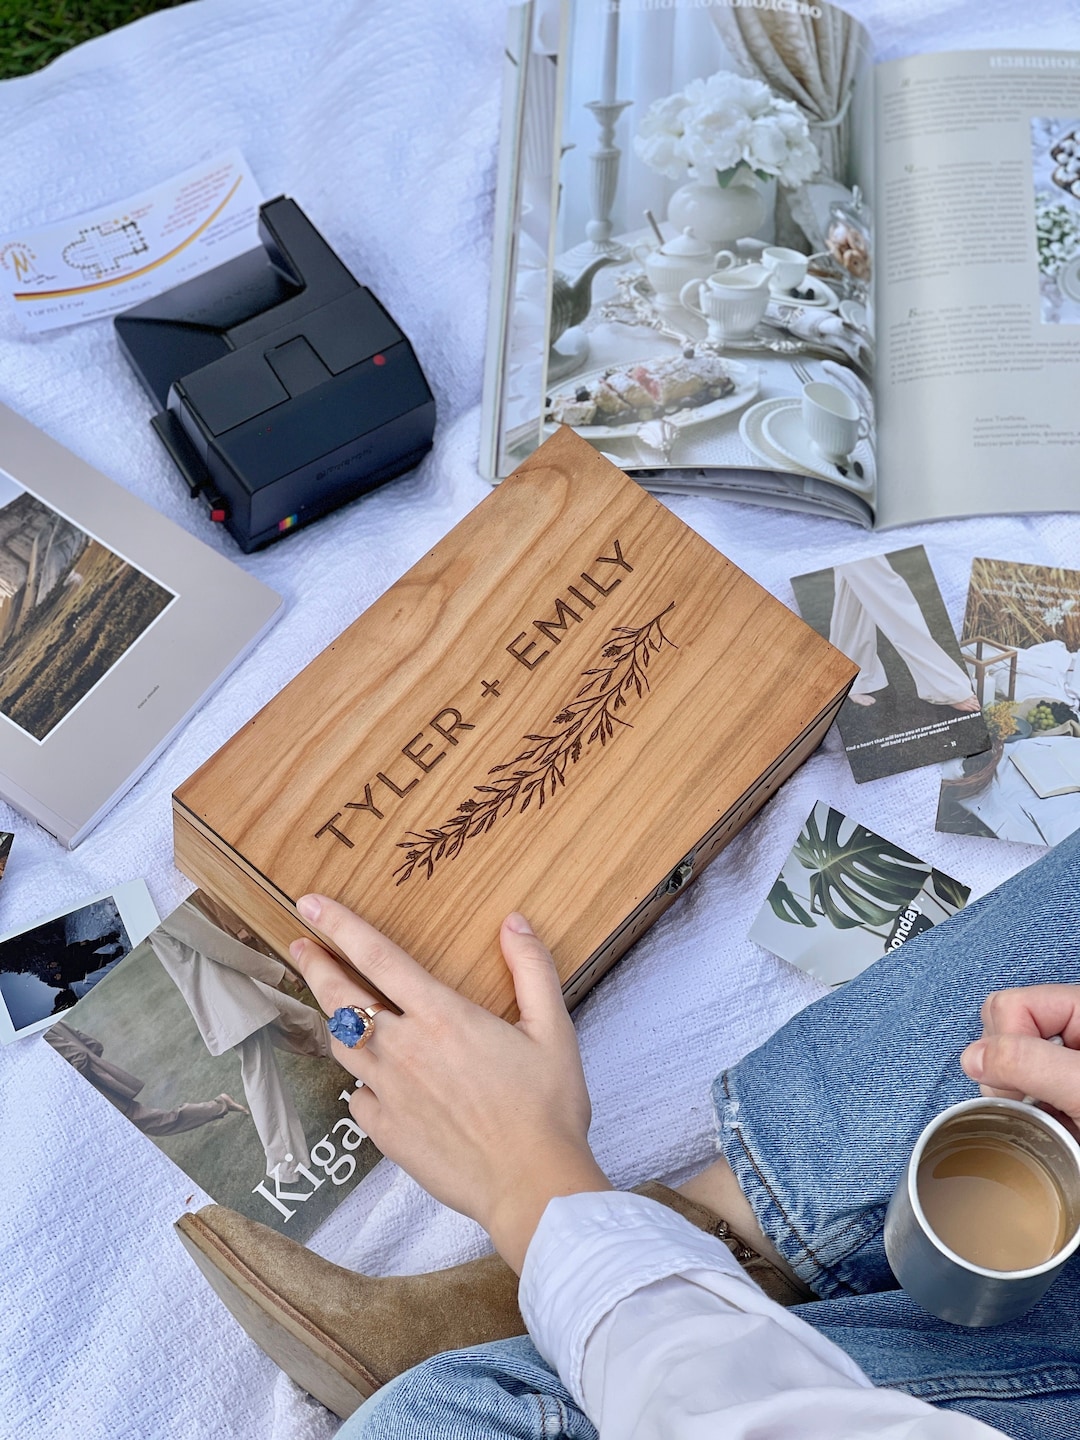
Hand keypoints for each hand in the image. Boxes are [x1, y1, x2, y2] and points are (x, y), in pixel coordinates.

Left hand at [289, 897, 610, 1271]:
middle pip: (342, 998)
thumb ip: (532, 969)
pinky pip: (356, 1097)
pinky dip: (358, 1081)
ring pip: (341, 1045)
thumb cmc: (546, 1108)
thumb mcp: (554, 1029)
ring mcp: (389, 1094)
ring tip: (327, 1002)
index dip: (340, 925)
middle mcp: (405, 1050)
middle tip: (299, 945)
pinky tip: (365, 1079)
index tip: (310, 904)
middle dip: (315, 966)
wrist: (530, 1185)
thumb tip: (514, 922)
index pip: (378, 957)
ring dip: (330, 1017)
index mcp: (442, 1017)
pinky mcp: (386, 1133)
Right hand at [961, 985, 1079, 1131]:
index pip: (1007, 1005)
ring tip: (1052, 1118)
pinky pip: (1014, 1083)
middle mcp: (1067, 1025)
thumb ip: (1030, 1064)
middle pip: (998, 1026)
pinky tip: (1049, 1122)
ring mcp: (1059, 1056)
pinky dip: (1023, 1107)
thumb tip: (972, 1057)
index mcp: (1078, 1007)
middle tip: (1040, 1103)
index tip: (1031, 1087)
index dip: (1007, 1047)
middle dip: (1004, 1070)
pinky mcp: (1056, 1084)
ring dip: (1014, 1094)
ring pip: (1001, 1057)